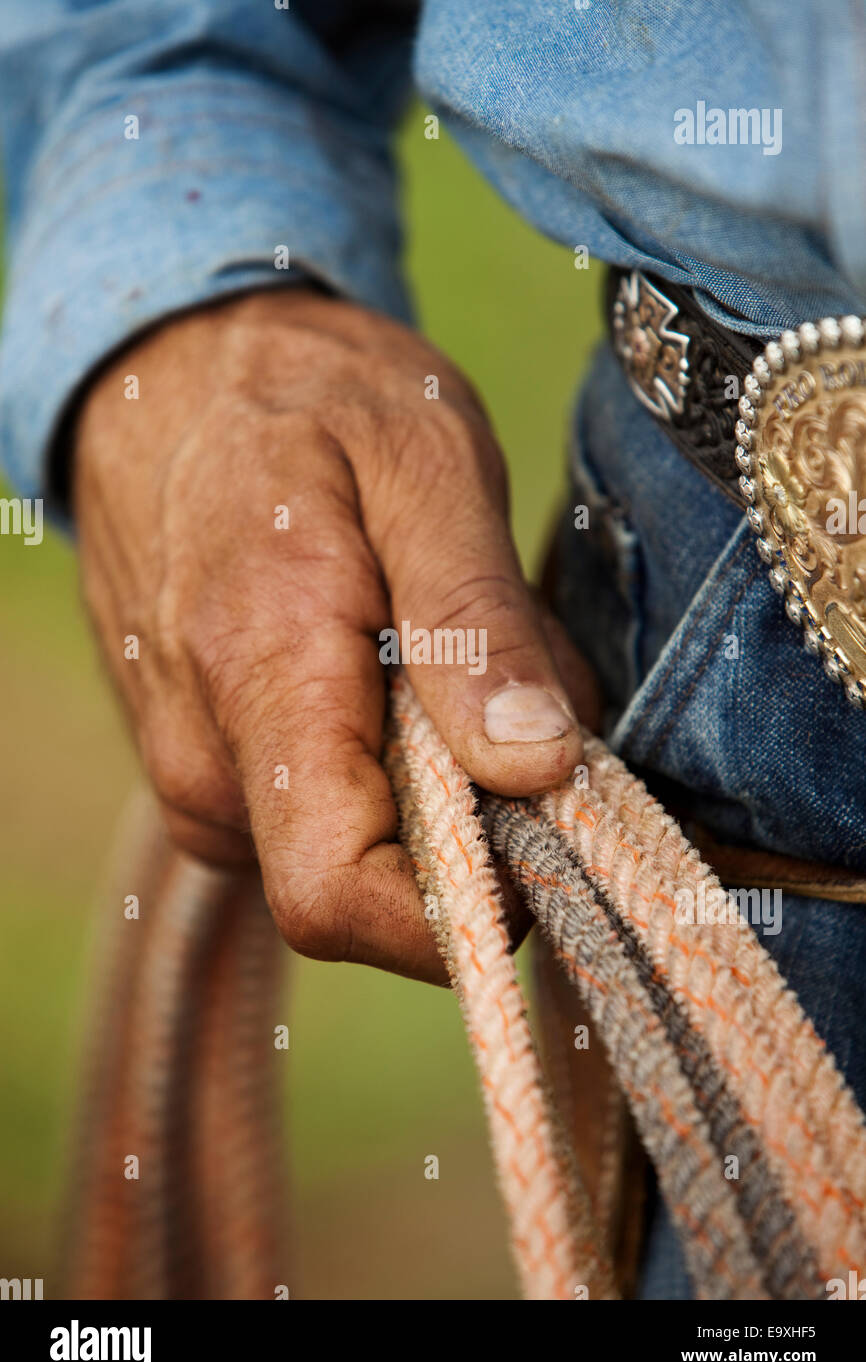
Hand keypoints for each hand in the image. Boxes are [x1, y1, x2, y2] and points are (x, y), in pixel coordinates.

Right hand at [73, 288, 599, 983]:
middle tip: (507, 670)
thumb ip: (474, 623)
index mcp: (259, 682)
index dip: (465, 909)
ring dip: (442, 775)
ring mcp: (196, 773)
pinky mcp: (210, 767)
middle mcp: (206, 762)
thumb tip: (537, 768)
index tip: (548, 826)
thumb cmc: (306, 401)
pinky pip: (324, 813)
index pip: (339, 897)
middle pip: (374, 882)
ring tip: (442, 640)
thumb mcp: (424, 466)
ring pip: (358, 849)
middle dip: (480, 810)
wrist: (171, 372)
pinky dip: (395, 760)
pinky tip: (396, 657)